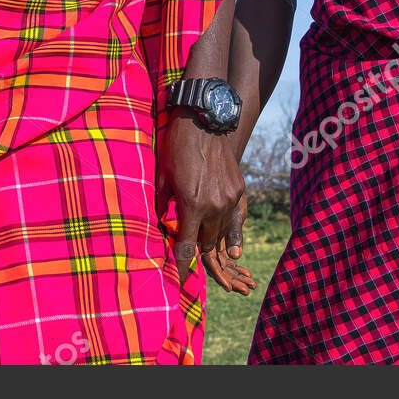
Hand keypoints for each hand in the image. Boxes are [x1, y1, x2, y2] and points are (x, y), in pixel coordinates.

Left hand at [158, 112, 253, 295]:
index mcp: (192, 204)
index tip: (179, 277)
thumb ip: (162, 202)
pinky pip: (236, 218)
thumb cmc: (177, 146)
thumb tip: (160, 221)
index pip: (187, 245)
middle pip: (206, 242)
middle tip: (188, 256)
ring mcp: (229, 199)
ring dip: (212, 240)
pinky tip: (233, 245)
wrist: (204, 121)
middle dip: (196, 251)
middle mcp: (214, 206)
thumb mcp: (163, 175)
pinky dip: (232, 232)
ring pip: (221, 232)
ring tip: (205, 248)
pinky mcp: (239, 190)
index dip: (182, 264)